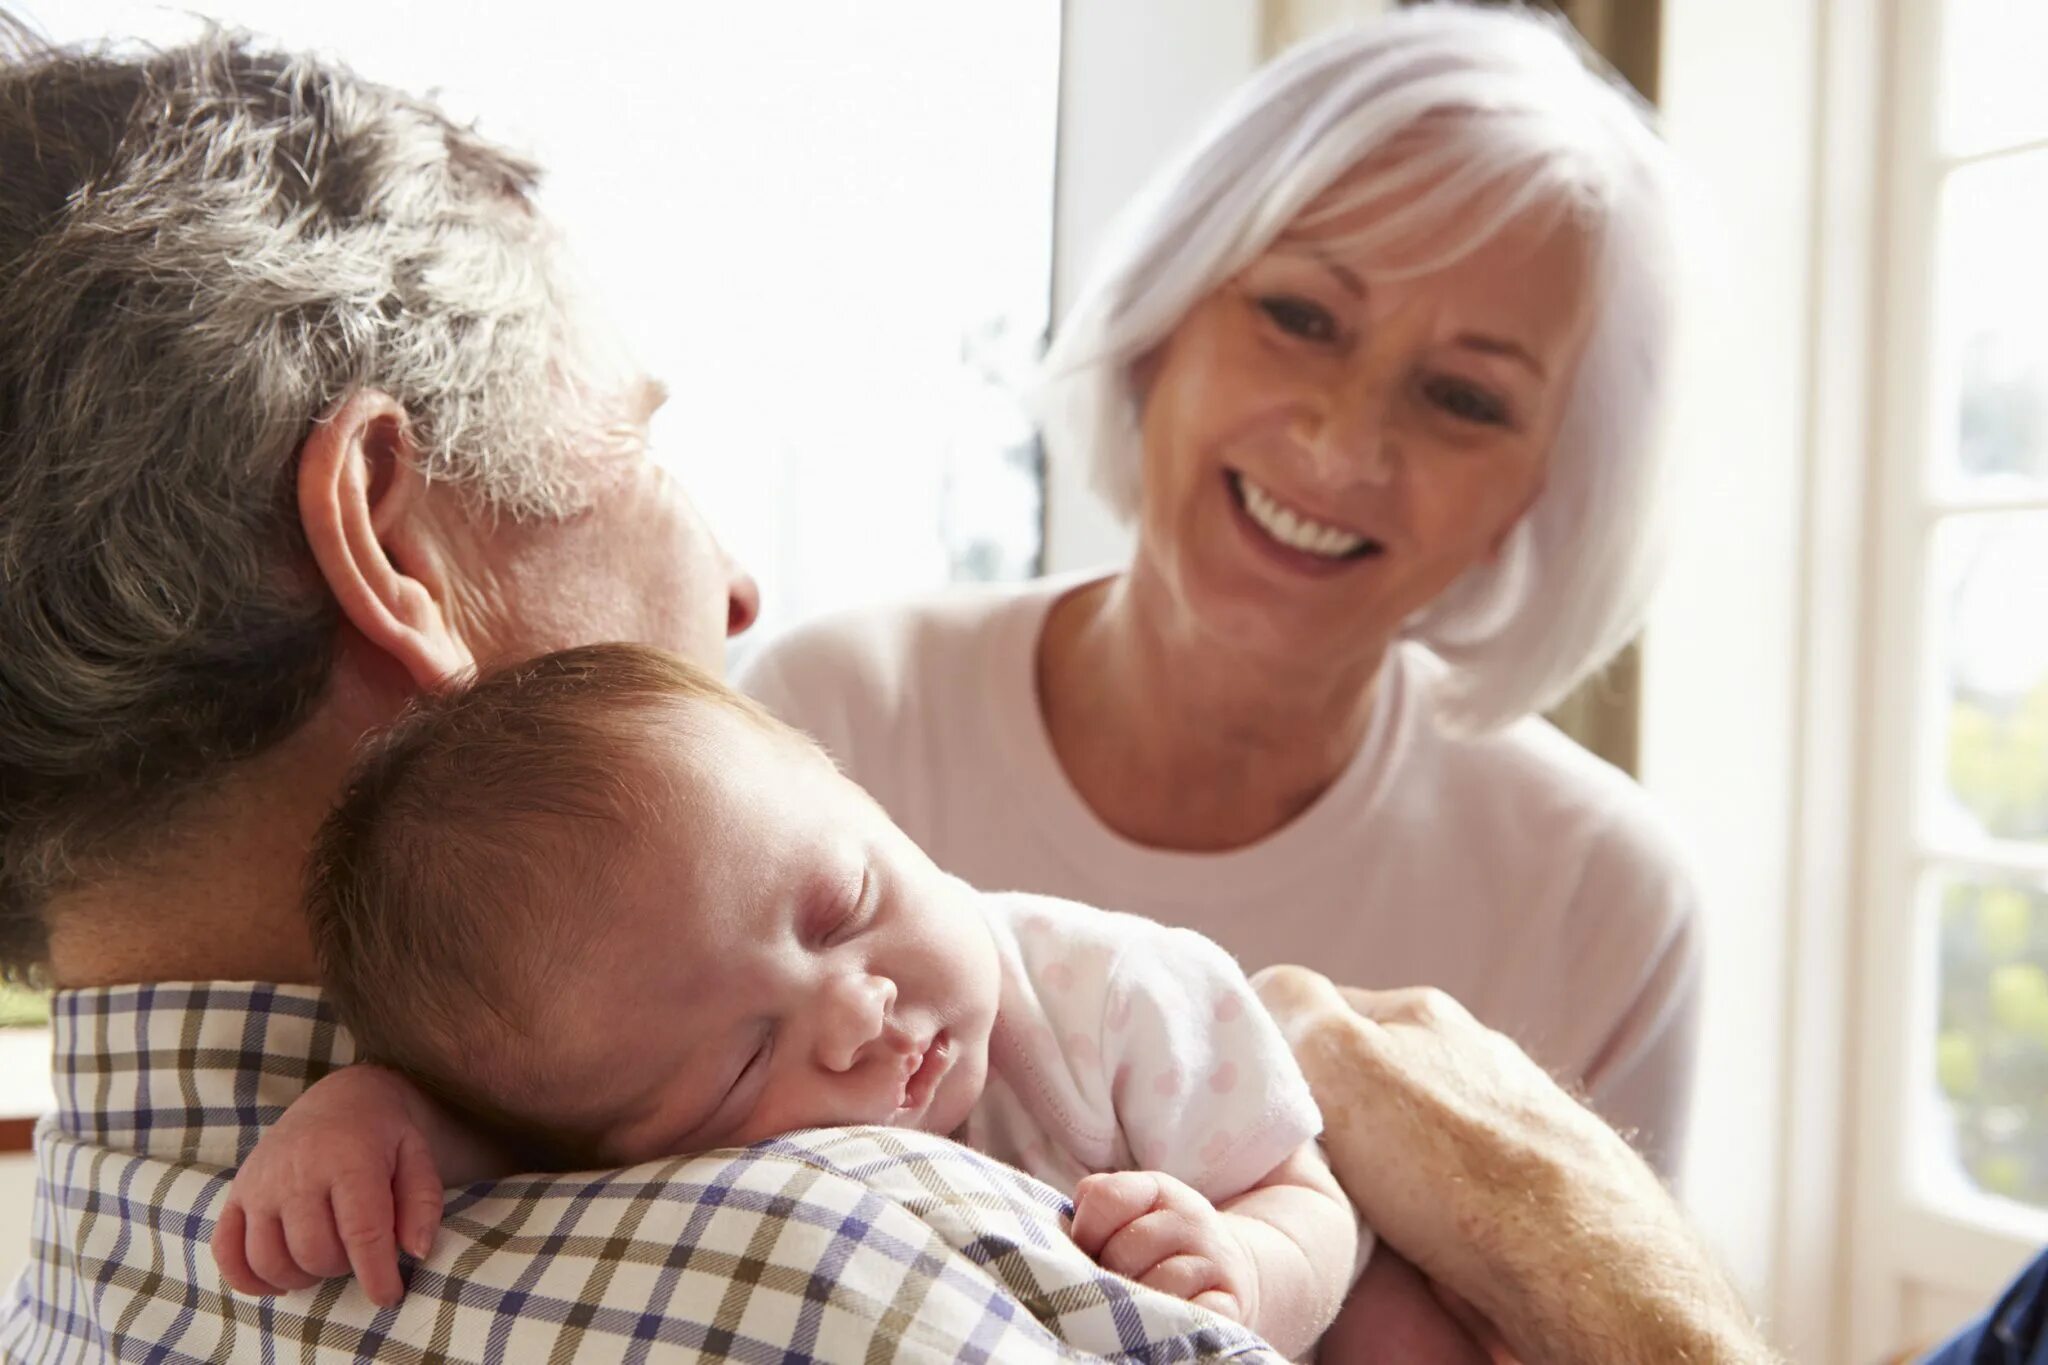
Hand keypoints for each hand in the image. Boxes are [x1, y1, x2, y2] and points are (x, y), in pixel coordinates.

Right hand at [211, 1064, 444, 1306]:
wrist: (340, 1099)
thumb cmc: (385, 1137)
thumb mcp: (418, 1157)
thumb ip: (423, 1203)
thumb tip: (417, 1252)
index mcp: (347, 1157)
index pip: (361, 1232)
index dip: (376, 1274)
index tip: (389, 1297)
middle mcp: (295, 1169)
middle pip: (315, 1252)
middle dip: (344, 1267)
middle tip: (359, 1252)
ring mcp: (259, 1182)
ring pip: (270, 1260)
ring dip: (303, 1275)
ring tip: (328, 1258)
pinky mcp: (237, 1194)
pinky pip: (227, 1253)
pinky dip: (250, 1279)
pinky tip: (282, 1279)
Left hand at [1068, 1170, 1257, 1323]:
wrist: (1229, 1270)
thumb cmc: (1158, 1243)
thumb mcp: (1129, 1211)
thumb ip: (1094, 1206)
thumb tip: (1062, 1230)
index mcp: (1158, 1189)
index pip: (1106, 1197)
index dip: (1086, 1229)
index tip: (1087, 1248)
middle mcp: (1191, 1218)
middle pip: (1125, 1249)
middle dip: (1108, 1273)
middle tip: (1111, 1284)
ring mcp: (1215, 1260)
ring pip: (1158, 1284)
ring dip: (1139, 1302)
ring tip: (1136, 1304)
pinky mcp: (1230, 1301)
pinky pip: (1193, 1314)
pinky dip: (1174, 1321)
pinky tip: (1165, 1319)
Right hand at [1252, 966, 1773, 1364]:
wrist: (1582, 1265)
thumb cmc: (1457, 1164)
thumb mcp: (1341, 1059)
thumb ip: (1292, 1007)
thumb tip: (1260, 994)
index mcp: (1419, 1012)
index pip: (1315, 1008)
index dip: (1274, 1052)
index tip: (1252, 1106)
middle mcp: (1470, 1054)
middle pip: (1365, 1074)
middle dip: (1330, 1117)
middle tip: (1300, 1167)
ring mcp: (1509, 1118)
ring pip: (1409, 1134)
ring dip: (1380, 1167)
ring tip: (1359, 1216)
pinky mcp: (1537, 1187)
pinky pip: (1453, 1188)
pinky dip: (1429, 1209)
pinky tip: (1420, 1243)